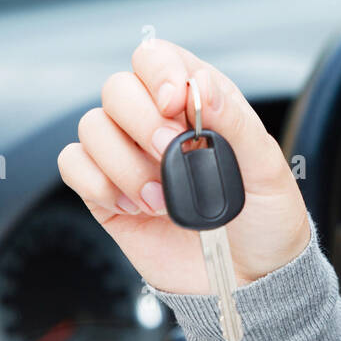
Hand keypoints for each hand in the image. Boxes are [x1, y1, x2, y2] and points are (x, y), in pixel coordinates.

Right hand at [57, 39, 310, 292]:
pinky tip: (133, 207)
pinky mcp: (107, 194)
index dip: (158, 72)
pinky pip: (73, 165)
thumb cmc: (266, 220)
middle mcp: (159, 124)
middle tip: (170, 157)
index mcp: (201, 104)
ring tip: (161, 199)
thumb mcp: (268, 169)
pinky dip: (97, 183)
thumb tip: (200, 83)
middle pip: (117, 89)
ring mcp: (130, 158)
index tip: (174, 103)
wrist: (250, 282)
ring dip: (123, 164)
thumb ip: (235, 122)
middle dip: (140, 123)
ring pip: (92, 127)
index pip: (157, 58)